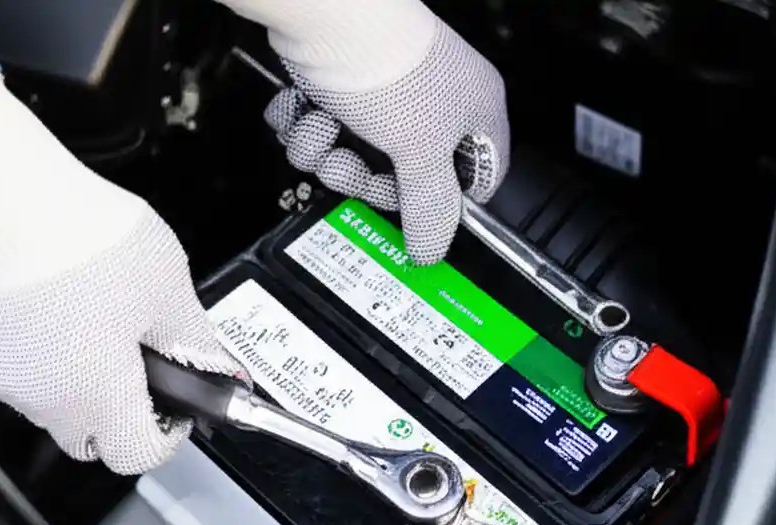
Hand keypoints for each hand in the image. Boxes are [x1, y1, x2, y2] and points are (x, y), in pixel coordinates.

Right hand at [0, 68, 240, 474]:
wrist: (4, 199)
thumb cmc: (85, 241)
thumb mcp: (168, 290)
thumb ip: (194, 342)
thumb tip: (217, 367)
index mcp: (101, 398)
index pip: (137, 455)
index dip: (166, 436)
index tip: (176, 405)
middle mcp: (45, 401)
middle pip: (89, 437)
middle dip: (119, 414)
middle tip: (139, 364)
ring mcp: (2, 377)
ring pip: (48, 402)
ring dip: (75, 380)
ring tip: (96, 321)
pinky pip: (15, 367)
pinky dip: (38, 352)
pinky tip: (54, 305)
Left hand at [258, 5, 509, 265]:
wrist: (325, 13)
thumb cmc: (389, 66)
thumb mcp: (419, 152)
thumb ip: (428, 208)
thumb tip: (432, 251)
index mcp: (474, 110)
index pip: (474, 177)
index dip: (442, 203)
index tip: (409, 214)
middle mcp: (435, 98)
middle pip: (403, 172)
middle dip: (362, 176)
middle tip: (344, 167)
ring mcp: (388, 87)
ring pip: (357, 150)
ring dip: (326, 152)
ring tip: (317, 131)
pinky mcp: (345, 79)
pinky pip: (327, 124)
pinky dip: (306, 125)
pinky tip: (301, 113)